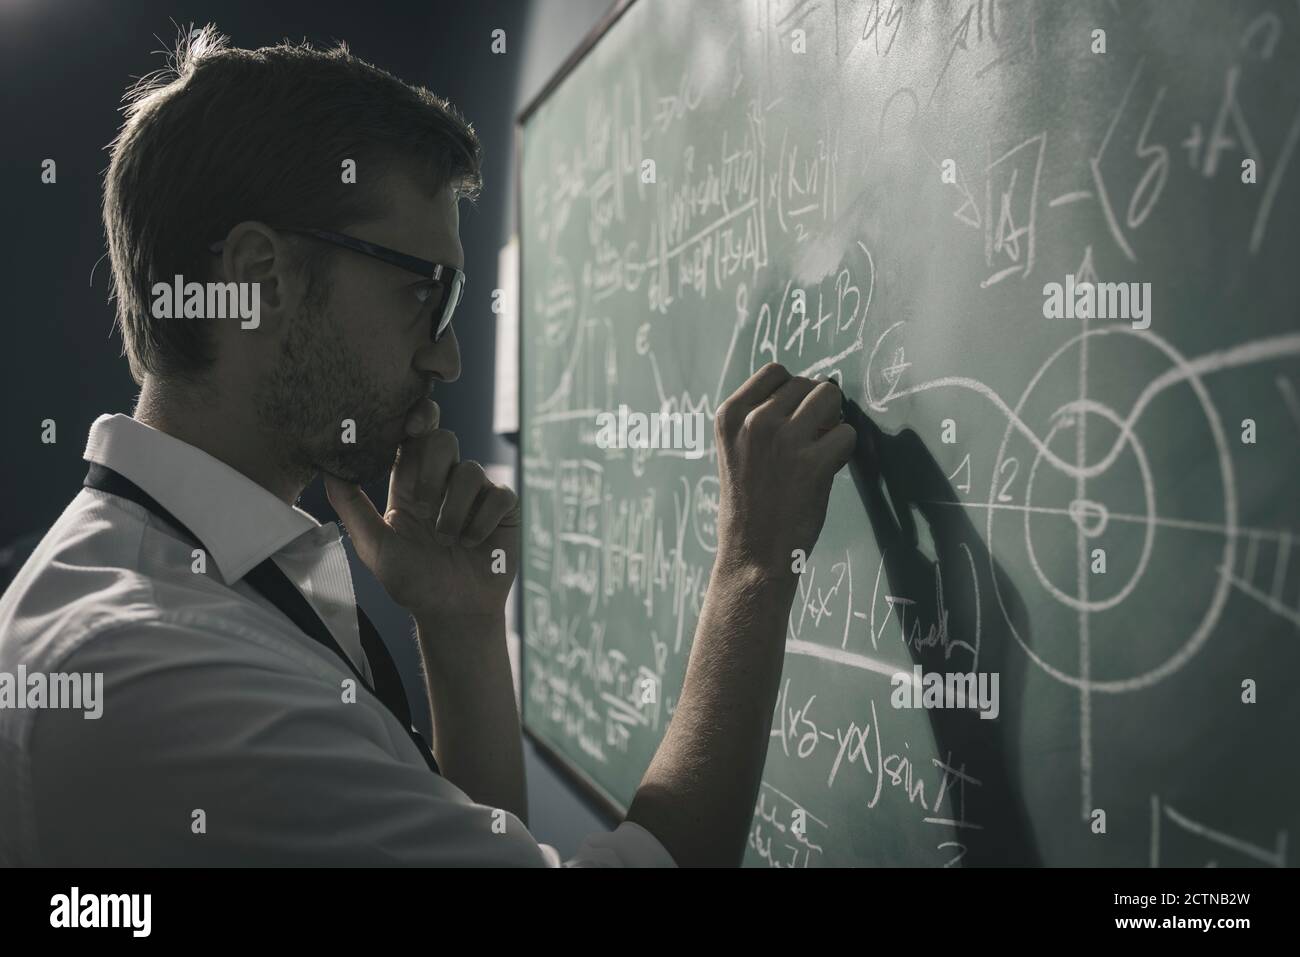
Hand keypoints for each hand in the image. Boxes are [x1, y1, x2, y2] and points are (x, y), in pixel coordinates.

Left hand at [323, 400, 519, 622]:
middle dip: (433, 468)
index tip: (411, 424)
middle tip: (425, 503)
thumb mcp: (374, 546)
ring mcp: (475, 493)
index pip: (411, 438)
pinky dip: (481, 522)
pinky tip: (473, 544)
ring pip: (470, 470)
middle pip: (443, 439)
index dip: (414, 420)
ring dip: (454, 510)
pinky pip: (498, 495)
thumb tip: (327, 467)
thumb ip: (351, 506)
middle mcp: (443, 482)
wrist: (453, 613)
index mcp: (409, 484)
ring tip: (447, 541)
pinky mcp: (502, 508)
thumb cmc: (411, 581)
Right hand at [712, 363, 855, 578]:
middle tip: (813, 437)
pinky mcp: (813, 464)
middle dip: (816, 406)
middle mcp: (755, 421)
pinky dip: (844, 449)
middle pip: (806, 383)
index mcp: (729, 416)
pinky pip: (847, 434)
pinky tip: (828, 469)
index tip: (795, 415)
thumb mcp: (736, 451)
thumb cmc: (749, 505)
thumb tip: (813, 392)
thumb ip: (760, 420)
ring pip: (830, 397)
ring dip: (834, 420)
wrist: (752, 554)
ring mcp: (784, 440)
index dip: (793, 390)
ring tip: (822, 447)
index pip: (775, 372)